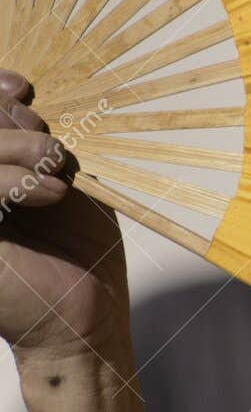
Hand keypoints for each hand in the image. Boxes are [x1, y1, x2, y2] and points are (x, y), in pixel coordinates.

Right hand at [0, 68, 153, 411]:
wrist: (83, 321)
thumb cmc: (81, 256)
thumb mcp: (72, 186)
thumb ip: (47, 145)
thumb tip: (24, 95)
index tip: (25, 89)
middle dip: (8, 123)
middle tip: (47, 144)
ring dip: (12, 150)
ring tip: (54, 173)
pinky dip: (6, 180)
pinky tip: (47, 194)